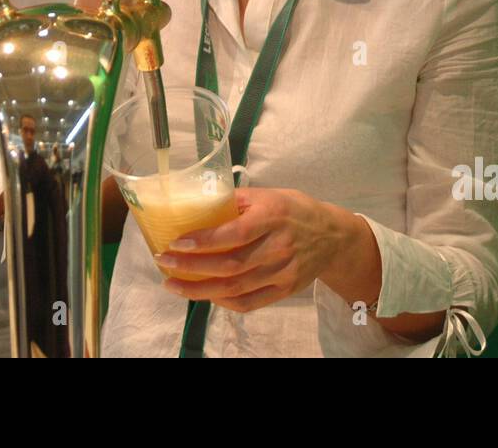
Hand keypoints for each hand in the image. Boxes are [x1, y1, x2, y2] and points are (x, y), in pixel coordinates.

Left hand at [154, 188, 348, 311]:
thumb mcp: (269, 195)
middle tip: (165, 262)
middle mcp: (278, 247)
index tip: (176, 242)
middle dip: (192, 267)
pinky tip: (204, 294)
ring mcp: (283, 272)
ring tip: (173, 284)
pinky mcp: (285, 290)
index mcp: (273, 216)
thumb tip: (197, 203)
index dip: (203, 241)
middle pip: (230, 266)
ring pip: (235, 288)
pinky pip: (249, 303)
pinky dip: (222, 302)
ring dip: (199, 289)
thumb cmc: (294, 210)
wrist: (333, 237)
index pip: (234, 233)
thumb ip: (236, 200)